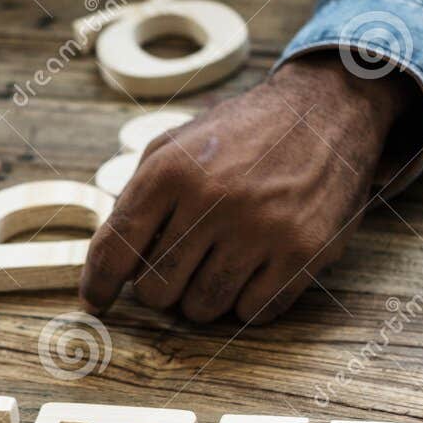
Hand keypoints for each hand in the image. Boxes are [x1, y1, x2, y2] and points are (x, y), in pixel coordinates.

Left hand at [82, 55, 412, 322]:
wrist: (327, 110)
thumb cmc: (241, 136)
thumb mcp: (177, 144)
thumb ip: (137, 198)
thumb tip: (108, 265)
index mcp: (172, 170)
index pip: (117, 248)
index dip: (98, 283)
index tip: (95, 301)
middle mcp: (214, 199)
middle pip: (157, 290)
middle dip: (159, 289)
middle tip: (176, 270)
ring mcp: (262, 229)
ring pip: (202, 308)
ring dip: (201, 299)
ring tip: (215, 267)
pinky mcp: (303, 252)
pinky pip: (252, 312)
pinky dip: (245, 302)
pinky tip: (252, 271)